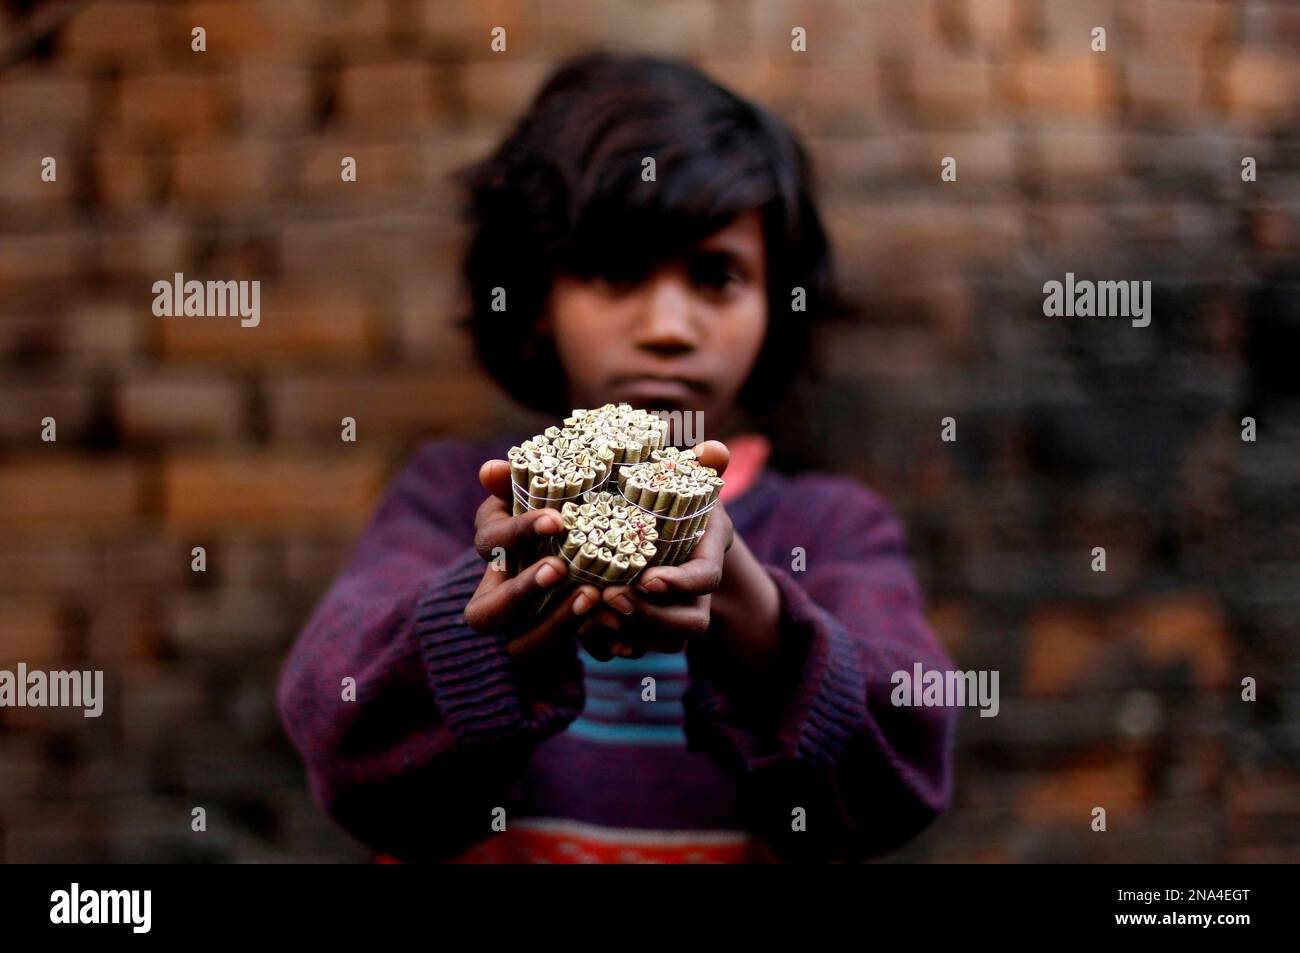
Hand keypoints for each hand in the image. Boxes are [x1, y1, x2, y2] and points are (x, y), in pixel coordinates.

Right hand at [464, 459, 625, 661]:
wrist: (584, 551)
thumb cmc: (559, 509)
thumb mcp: (538, 491)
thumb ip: (517, 479)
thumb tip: (491, 470)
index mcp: (492, 550)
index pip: (488, 542)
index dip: (517, 533)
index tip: (557, 519)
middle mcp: (495, 596)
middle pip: (486, 613)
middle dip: (521, 591)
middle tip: (559, 569)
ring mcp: (521, 629)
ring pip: (521, 646)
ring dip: (555, 623)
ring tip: (592, 596)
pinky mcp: (553, 646)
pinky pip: (559, 662)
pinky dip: (591, 646)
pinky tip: (619, 630)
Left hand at [590, 439, 734, 659]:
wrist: (665, 531)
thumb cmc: (671, 499)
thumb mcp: (685, 480)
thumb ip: (699, 465)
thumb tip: (716, 448)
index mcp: (706, 556)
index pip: (706, 579)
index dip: (681, 584)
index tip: (649, 578)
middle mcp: (696, 594)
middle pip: (690, 624)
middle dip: (651, 617)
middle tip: (611, 597)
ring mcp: (673, 615)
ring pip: (664, 644)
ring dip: (630, 633)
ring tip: (592, 609)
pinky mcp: (647, 630)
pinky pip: (635, 652)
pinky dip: (611, 646)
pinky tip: (586, 631)